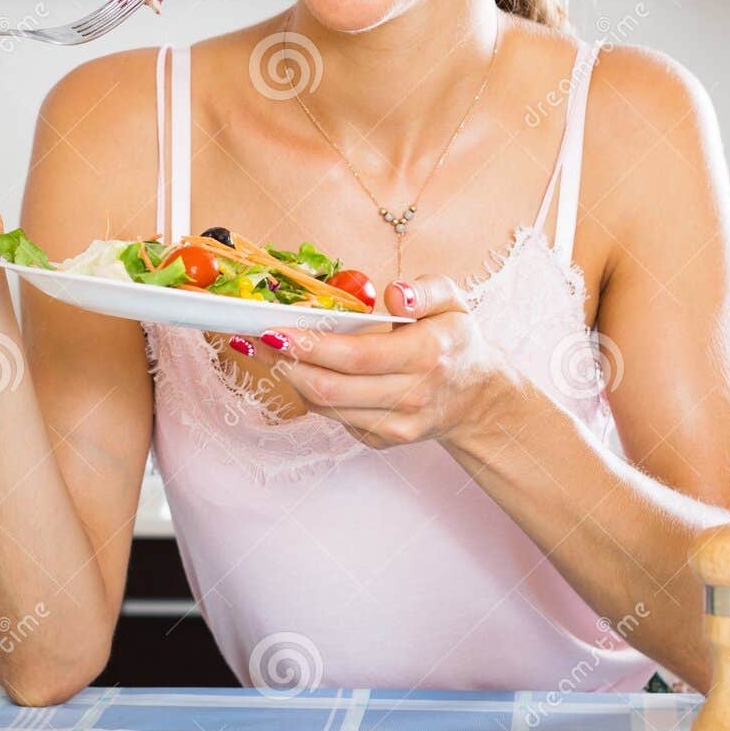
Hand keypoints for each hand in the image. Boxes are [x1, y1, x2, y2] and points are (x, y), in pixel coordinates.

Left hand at [240, 276, 514, 449]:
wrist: (475, 398)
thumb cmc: (455, 341)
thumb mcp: (453, 301)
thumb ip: (425, 291)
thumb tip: (393, 295)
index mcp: (425, 356)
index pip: (356, 356)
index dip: (309, 346)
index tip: (273, 329)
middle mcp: (409, 396)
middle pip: (330, 388)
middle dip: (284, 363)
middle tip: (254, 337)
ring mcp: (394, 424)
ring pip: (325, 407)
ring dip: (289, 378)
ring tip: (265, 349)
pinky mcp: (380, 439)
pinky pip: (332, 416)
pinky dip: (309, 392)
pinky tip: (298, 369)